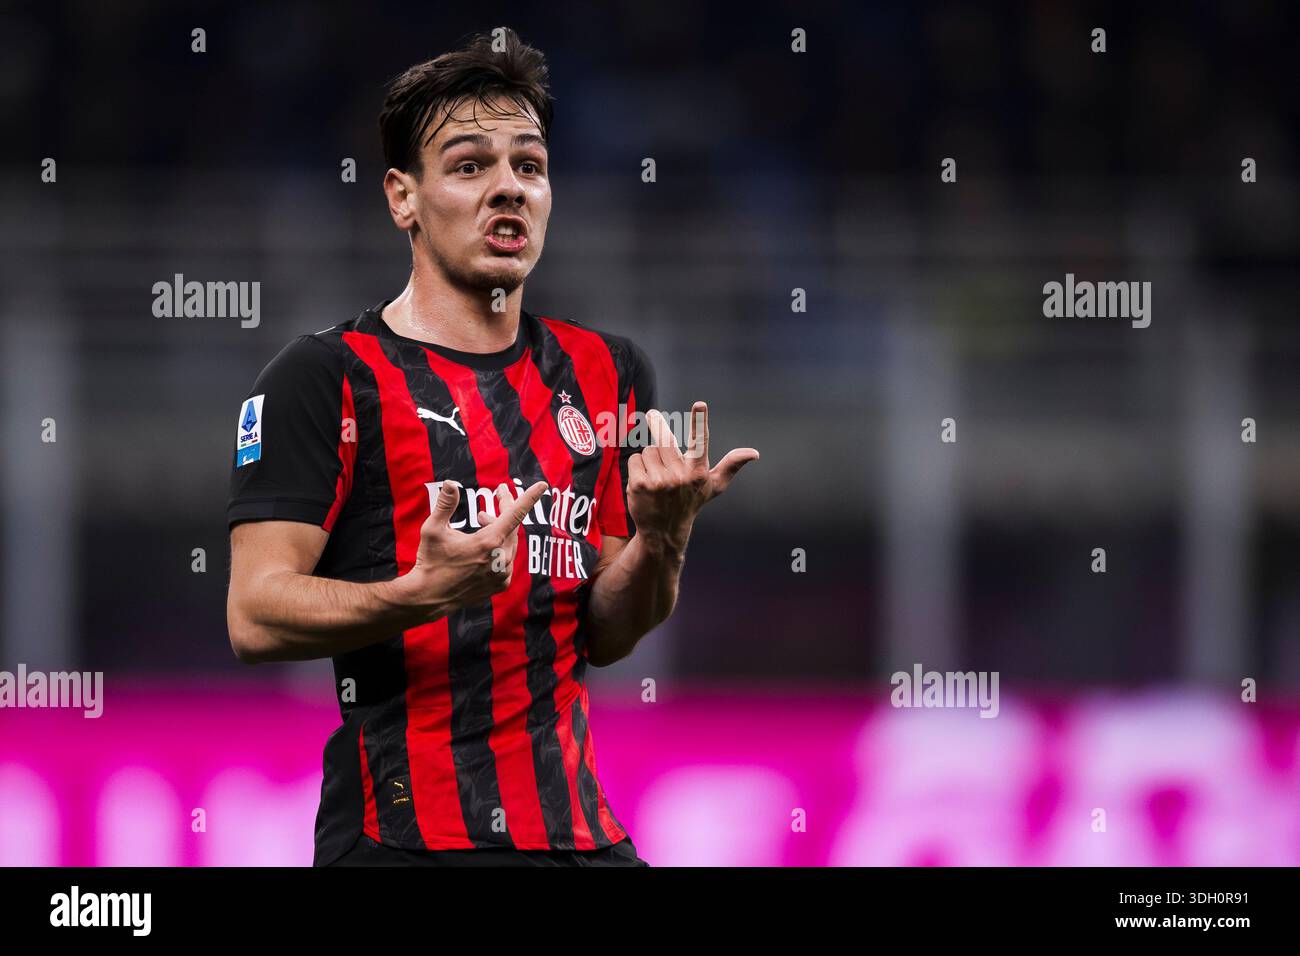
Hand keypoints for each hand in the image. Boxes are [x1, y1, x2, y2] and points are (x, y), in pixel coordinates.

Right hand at [400, 479, 547, 619]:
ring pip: (510, 543)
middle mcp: (500, 558)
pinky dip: (499, 549)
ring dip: (499, 529)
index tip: (542, 485)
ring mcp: (502, 574)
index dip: (530, 497)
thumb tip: (450, 483)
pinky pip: (507, 560)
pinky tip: (484, 548)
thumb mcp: (433, 529)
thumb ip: (445, 504)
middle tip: (493, 499)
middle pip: (512, 525)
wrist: (428, 597)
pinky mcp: (500, 585)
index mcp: (488, 542)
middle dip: (504, 509)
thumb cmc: (430, 562)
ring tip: (481, 523)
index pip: (515, 513)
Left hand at [627, 402, 758, 553]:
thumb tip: (754, 453)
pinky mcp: (640, 485)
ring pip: (649, 449)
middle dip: (657, 423)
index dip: (699, 421)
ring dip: (651, 457)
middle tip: (652, 414)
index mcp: (698, 472)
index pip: (700, 442)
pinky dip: (638, 466)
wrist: (663, 531)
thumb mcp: (714, 486)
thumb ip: (732, 465)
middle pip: (665, 439)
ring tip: (657, 475)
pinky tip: (645, 482)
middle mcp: (679, 477)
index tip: (700, 404)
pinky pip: (636, 460)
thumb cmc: (692, 502)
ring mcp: (658, 481)